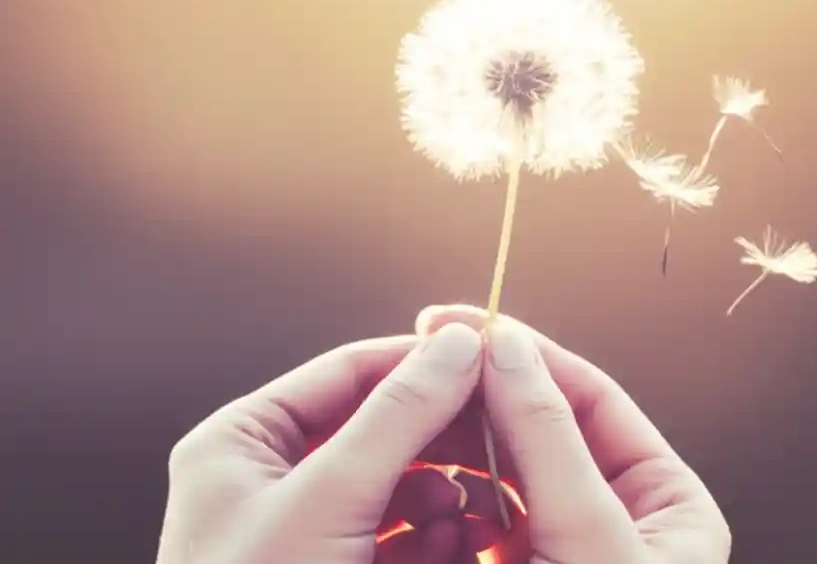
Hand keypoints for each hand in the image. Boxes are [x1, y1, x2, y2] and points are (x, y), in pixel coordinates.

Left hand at [156, 323, 507, 563]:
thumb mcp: (328, 501)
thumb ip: (396, 417)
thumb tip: (456, 344)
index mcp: (242, 443)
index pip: (348, 372)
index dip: (422, 362)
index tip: (490, 358)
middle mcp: (270, 480)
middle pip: (380, 428)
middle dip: (443, 441)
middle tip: (504, 438)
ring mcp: (304, 533)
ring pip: (399, 486)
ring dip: (447, 495)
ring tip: (482, 512)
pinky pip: (401, 539)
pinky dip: (438, 539)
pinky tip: (466, 546)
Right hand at [419, 305, 731, 563]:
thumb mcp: (590, 540)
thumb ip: (550, 443)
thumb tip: (508, 348)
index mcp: (668, 506)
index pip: (593, 401)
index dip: (525, 354)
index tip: (461, 323)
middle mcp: (618, 523)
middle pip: (541, 432)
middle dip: (480, 397)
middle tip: (418, 361)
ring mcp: (565, 552)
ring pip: (502, 477)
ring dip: (453, 450)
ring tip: (405, 418)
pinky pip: (475, 525)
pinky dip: (444, 506)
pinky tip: (415, 492)